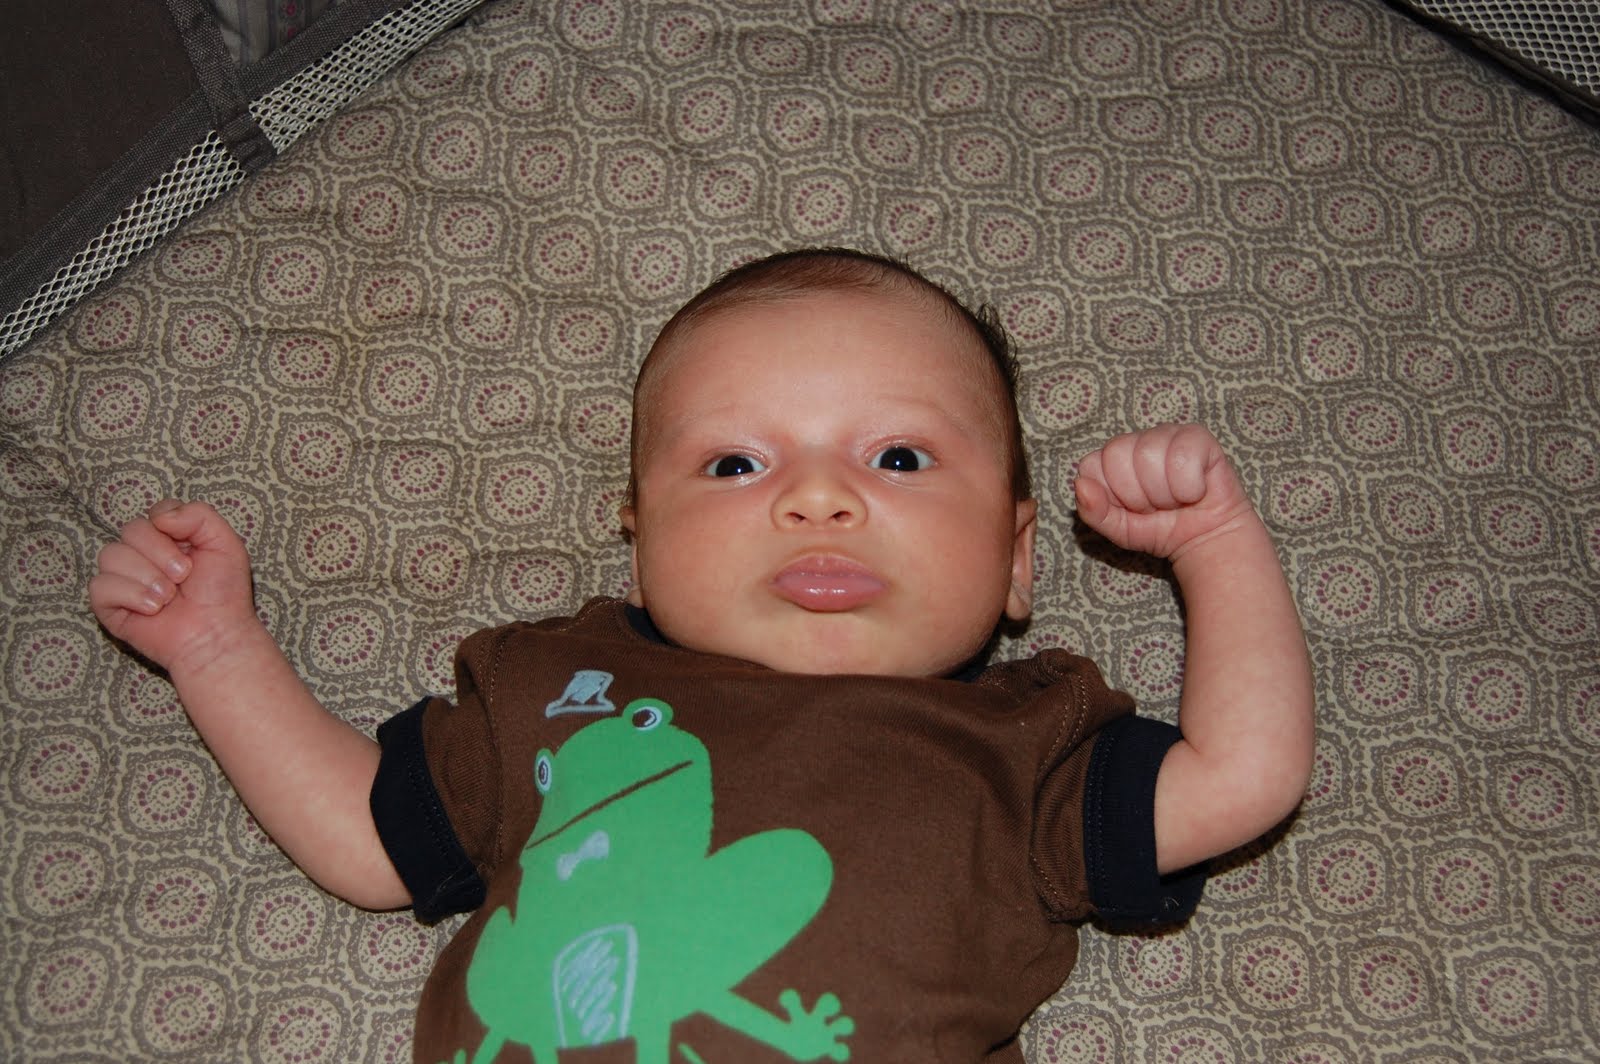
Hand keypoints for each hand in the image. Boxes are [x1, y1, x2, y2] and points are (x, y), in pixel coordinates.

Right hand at [89, 500, 258, 674]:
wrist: (214, 633)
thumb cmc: (222, 592)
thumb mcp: (225, 543)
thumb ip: (198, 514)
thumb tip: (157, 518)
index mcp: (169, 536)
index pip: (154, 513)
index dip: (171, 529)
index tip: (193, 553)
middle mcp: (142, 553)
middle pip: (131, 530)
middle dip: (161, 554)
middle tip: (183, 578)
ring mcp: (123, 577)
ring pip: (111, 555)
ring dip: (147, 577)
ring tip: (169, 597)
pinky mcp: (108, 604)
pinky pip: (100, 585)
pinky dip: (130, 595)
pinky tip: (152, 609)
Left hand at [1073, 423, 1253, 560]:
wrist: (1205, 538)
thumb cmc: (1160, 529)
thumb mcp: (1119, 530)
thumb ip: (1094, 511)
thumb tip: (1080, 485)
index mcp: (1110, 458)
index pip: (1091, 466)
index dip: (1111, 496)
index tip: (1130, 509)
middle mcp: (1135, 440)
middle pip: (1116, 456)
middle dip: (1137, 496)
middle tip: (1155, 506)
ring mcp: (1165, 434)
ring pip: (1148, 455)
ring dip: (1164, 493)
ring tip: (1175, 499)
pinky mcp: (1197, 436)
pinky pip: (1182, 456)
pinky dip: (1189, 486)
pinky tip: (1195, 490)